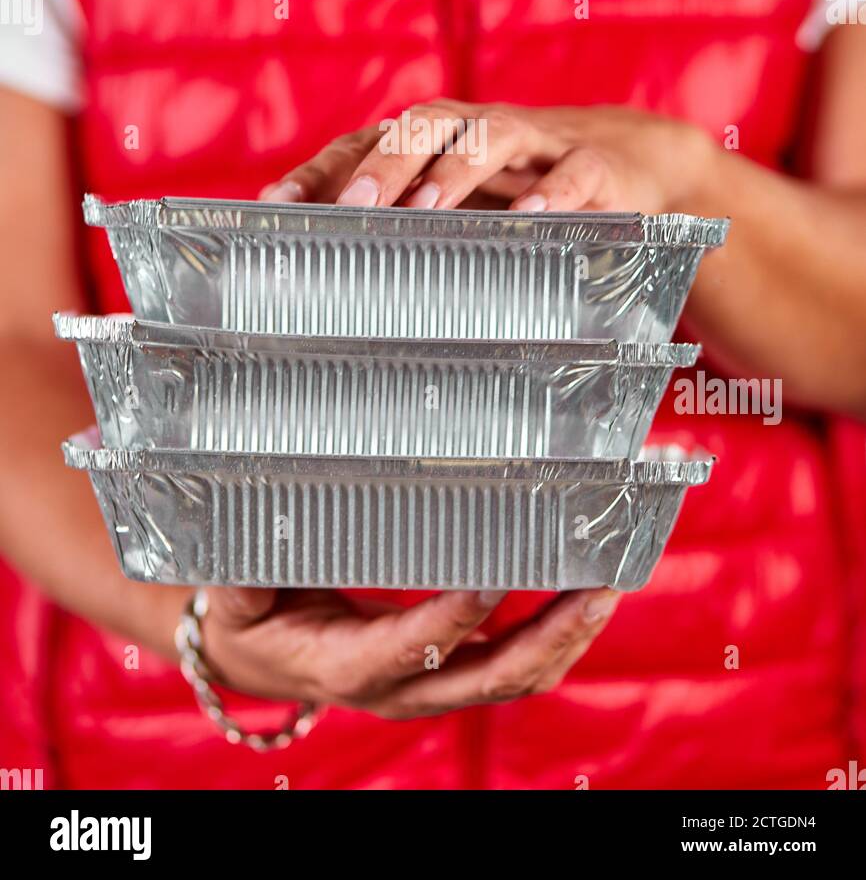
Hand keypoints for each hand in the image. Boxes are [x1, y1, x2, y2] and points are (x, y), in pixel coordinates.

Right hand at [202, 586, 618, 718]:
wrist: (267, 656)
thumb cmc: (253, 621)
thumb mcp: (237, 604)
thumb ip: (242, 586)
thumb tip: (238, 563)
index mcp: (350, 668)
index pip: (413, 649)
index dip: (453, 619)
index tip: (492, 578)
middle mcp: (404, 688)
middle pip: (490, 677)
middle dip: (549, 636)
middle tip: (594, 588)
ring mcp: (434, 686)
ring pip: (515, 677)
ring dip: (565, 637)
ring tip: (605, 586)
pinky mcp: (451, 673)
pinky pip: (514, 666)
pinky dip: (555, 637)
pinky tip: (581, 596)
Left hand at [260, 100, 711, 212]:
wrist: (623, 162)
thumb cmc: (516, 191)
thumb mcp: (457, 207)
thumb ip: (399, 229)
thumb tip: (321, 278)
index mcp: (432, 138)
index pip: (364, 143)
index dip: (321, 170)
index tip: (276, 203)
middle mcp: (474, 128)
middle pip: (423, 125)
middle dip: (385, 162)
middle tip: (355, 204)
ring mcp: (534, 143)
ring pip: (489, 136)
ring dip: (454, 169)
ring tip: (425, 209)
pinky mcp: (592, 166)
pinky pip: (572, 172)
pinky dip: (553, 194)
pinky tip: (535, 217)